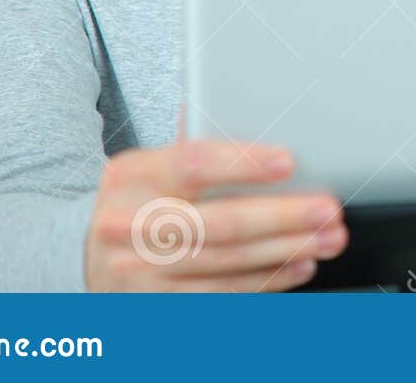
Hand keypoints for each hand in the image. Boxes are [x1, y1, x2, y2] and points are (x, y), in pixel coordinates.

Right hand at [84, 139, 347, 290]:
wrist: (87, 255)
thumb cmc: (137, 200)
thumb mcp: (150, 164)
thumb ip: (195, 142)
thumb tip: (251, 109)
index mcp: (132, 176)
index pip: (192, 164)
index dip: (244, 163)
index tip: (288, 161)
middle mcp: (130, 227)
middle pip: (219, 224)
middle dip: (282, 218)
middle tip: (327, 210)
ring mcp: (140, 274)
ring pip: (226, 265)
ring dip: (285, 252)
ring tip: (325, 238)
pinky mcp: (156, 306)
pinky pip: (221, 295)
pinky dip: (266, 281)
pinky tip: (296, 265)